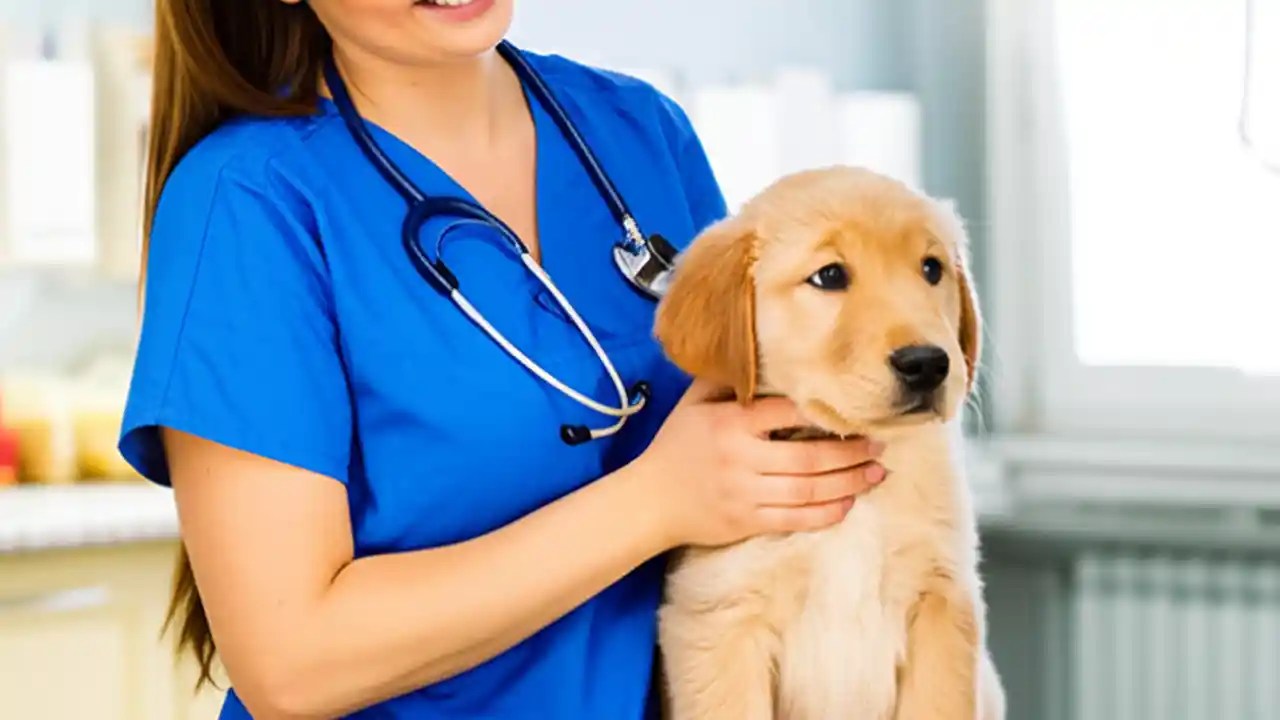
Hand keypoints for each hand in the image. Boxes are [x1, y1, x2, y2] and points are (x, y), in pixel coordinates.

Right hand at [636, 379, 886, 548]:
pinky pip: (795, 520)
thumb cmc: (675, 447)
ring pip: (808, 490)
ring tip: (877, 472)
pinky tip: (849, 503)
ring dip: (849, 482)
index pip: (785, 413)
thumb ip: (726, 381)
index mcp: (729, 424)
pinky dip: (826, 513)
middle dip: (850, 451)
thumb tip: (762, 355)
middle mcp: (740, 459)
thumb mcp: (693, 404)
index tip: (853, 409)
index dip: (823, 412)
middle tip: (879, 443)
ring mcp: (745, 494)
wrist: (648, 501)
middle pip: (808, 457)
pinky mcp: (747, 522)